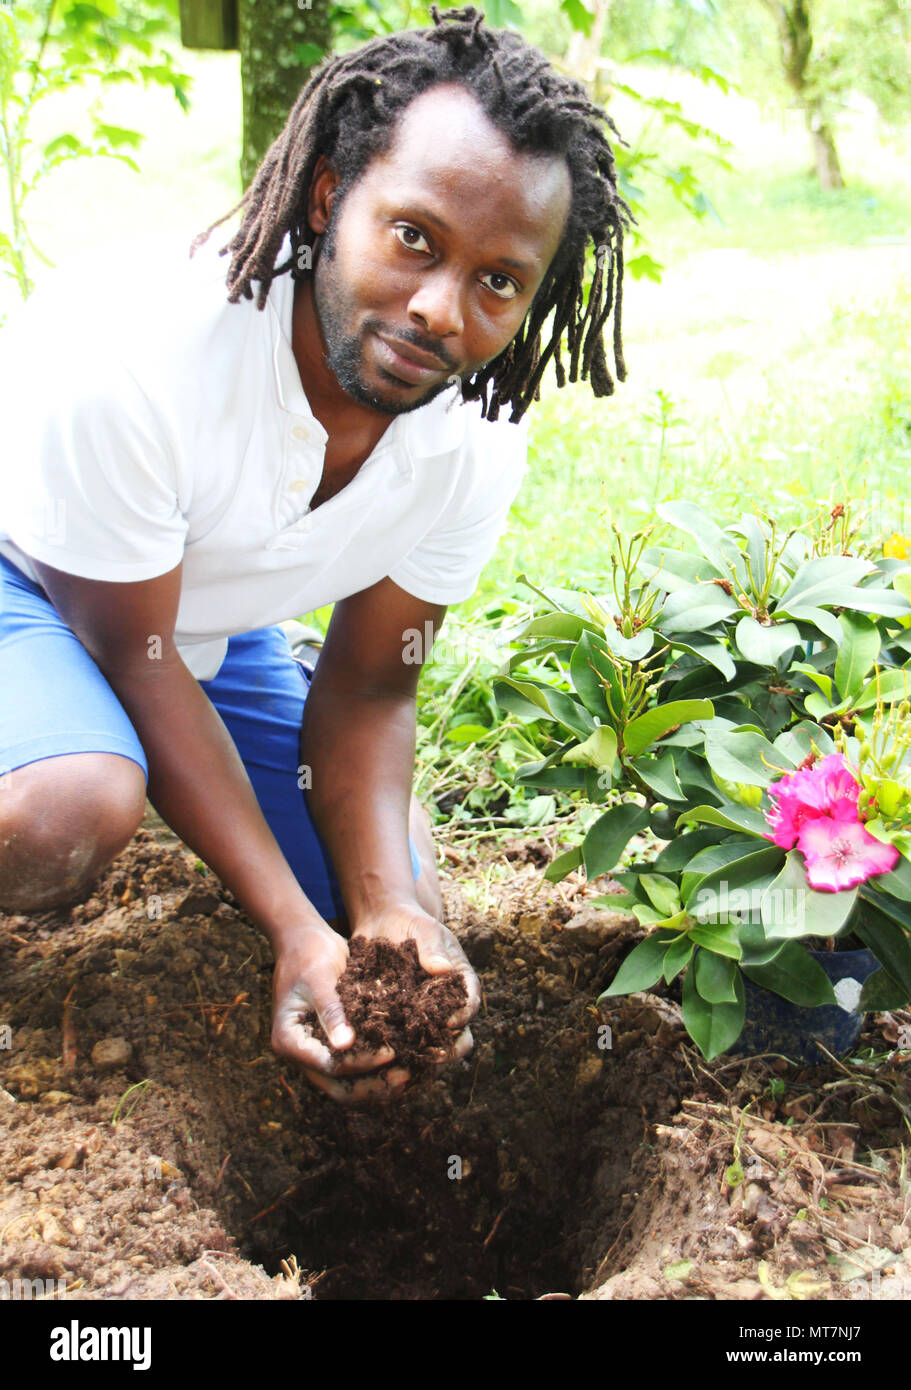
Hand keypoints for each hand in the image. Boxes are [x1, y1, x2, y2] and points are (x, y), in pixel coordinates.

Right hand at [270, 922, 410, 1102]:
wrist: (304, 940)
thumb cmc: (309, 954)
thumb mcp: (319, 980)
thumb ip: (331, 1011)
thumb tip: (345, 1045)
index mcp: (288, 1040)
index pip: (329, 1065)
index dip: (362, 1063)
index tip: (392, 1052)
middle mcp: (300, 1054)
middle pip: (338, 1087)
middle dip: (372, 1087)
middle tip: (406, 1077)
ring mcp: (315, 1054)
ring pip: (347, 1085)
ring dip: (376, 1084)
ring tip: (409, 1076)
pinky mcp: (330, 1046)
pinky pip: (353, 1070)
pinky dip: (374, 1071)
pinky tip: (402, 1065)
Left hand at [353, 900, 480, 1056]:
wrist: (382, 925)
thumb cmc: (410, 923)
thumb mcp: (423, 929)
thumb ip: (432, 947)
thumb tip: (443, 969)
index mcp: (461, 982)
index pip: (469, 1003)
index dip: (462, 1016)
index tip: (448, 1022)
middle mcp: (447, 1005)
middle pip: (459, 1037)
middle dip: (449, 1049)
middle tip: (432, 1055)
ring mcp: (425, 1018)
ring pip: (432, 1048)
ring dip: (422, 1059)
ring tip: (406, 1064)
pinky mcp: (401, 1024)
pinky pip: (406, 1047)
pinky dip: (399, 1056)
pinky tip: (385, 1062)